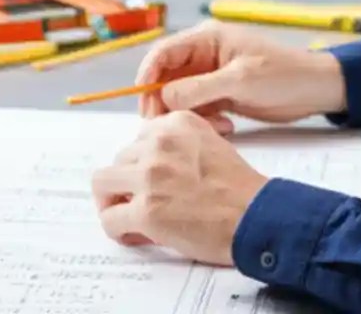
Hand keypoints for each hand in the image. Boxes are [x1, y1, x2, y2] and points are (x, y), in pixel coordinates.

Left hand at [92, 110, 268, 265]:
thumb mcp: (210, 145)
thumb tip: (148, 165)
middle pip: (119, 160)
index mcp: (176, 124)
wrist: (257, 216)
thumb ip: (178, 145)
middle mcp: (159, 143)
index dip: (144, 163)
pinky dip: (118, 230)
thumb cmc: (240, 189)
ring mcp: (150, 176)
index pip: (138, 139)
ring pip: (103, 184)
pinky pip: (109, 219)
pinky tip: (137, 235)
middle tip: (146, 203)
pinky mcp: (146, 210)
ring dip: (115, 201)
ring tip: (132, 218)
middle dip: (129, 183)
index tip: (154, 180)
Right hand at [134, 21, 346, 132]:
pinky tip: (226, 127)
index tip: (145, 105)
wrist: (316, 89)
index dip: (147, 78)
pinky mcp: (221, 95)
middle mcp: (204, 56)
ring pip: (180, 98)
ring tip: (216, 126)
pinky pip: (198, 110)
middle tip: (170, 128)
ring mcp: (211, 76)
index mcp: (207, 39)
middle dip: (165, 104)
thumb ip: (200, 88)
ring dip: (189, 116)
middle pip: (166, 79)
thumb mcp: (240, 80)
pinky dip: (205, 122)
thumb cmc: (284, 74)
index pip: (162, 54)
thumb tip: (164, 97)